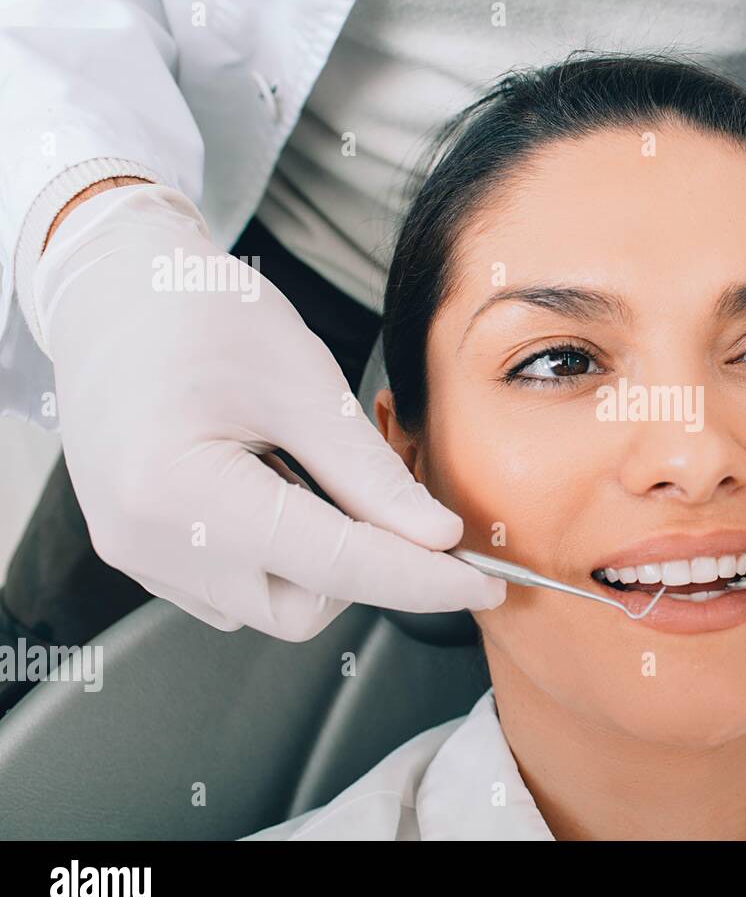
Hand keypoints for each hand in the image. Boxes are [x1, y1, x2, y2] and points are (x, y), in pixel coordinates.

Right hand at [39, 183, 505, 639]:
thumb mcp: (303, 383)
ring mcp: (138, 555)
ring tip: (304, 468)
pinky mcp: (144, 554)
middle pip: (304, 605)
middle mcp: (148, 543)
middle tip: (387, 494)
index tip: (483, 584)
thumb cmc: (198, 313)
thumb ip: (371, 475)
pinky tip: (275, 487)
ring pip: (272, 604)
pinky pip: (235, 589)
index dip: (423, 581)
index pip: (336, 567)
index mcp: (182, 494)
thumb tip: (437, 538)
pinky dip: (281, 554)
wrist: (112, 292)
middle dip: (367, 567)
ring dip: (320, 560)